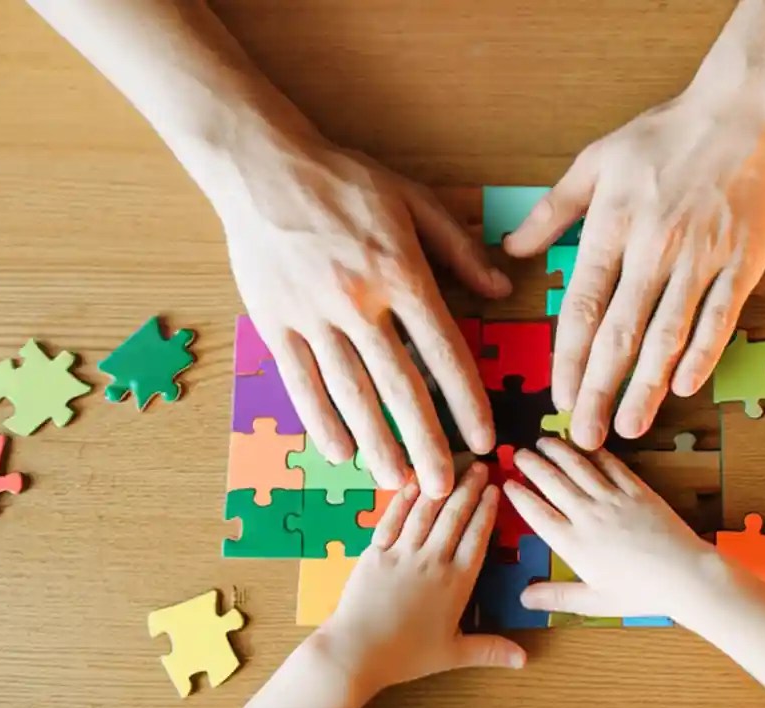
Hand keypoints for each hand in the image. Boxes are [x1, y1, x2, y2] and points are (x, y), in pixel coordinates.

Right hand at [221, 127, 508, 495]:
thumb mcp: (414, 200)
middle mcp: (357, 300)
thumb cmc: (344, 181)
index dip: (466, 399)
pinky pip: (300, 382)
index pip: (442, 349)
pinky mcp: (274, 322)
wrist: (261, 166)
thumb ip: (460, 248)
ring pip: (348, 392)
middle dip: (424, 440)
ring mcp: (311, 315)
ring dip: (374, 442)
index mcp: (399, 271)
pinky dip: (319, 421)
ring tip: (396, 482)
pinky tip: (340, 452)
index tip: (484, 438)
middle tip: (442, 485)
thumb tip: (502, 288)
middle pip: (398, 384)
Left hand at [312, 464, 525, 697]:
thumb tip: (525, 659)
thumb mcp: (453, 654)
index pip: (478, 537)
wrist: (357, 652)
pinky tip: (414, 483)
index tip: (496, 489)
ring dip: (442, 486)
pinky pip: (393, 519)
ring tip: (455, 466)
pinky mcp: (376, 551)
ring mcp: (403, 553)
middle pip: (456, 516)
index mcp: (457, 583)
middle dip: (470, 488)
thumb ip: (490, 650)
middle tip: (481, 466)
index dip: (488, 510)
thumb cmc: (406, 656)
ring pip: (427, 512)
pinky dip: (405, 499)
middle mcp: (433, 561)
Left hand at [503, 83, 764, 448]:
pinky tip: (683, 388)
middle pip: (620, 332)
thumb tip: (509, 250)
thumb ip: (552, 211)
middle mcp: (654, 247)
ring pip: (668, 334)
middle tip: (585, 437)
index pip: (583, 306)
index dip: (570, 358)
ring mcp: (701, 256)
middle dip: (600, 390)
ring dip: (646, 386)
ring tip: (630, 428)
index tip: (559, 397)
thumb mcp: (595, 161)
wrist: (744, 110)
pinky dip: (702, 354)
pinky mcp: (743, 261)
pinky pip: (720, 318)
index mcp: (612, 225)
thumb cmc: (666, 133)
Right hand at [505, 438, 721, 620]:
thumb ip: (557, 596)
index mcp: (574, 544)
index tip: (506, 482)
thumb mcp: (594, 602)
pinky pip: (611, 465)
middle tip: (518, 453)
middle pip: (552, 483)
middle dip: (531, 465)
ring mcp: (613, 499)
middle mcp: (588, 516)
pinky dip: (594, 452)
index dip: (518, 495)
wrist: (684, 576)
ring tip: (543, 441)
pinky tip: (585, 444)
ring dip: (557, 451)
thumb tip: (523, 598)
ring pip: (577, 467)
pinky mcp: (636, 490)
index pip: (536, 512)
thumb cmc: (640, 594)